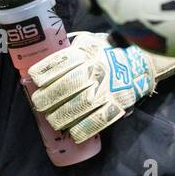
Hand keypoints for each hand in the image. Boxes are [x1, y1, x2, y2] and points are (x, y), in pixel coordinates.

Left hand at [28, 32, 174, 142]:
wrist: (141, 63)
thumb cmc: (110, 52)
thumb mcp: (92, 41)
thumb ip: (73, 48)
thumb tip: (47, 52)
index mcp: (87, 54)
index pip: (61, 63)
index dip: (44, 73)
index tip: (33, 80)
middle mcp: (95, 71)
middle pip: (67, 86)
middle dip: (49, 98)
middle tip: (39, 104)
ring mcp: (106, 89)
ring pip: (79, 105)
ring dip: (62, 116)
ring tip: (53, 121)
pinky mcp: (116, 105)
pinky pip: (98, 120)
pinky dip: (84, 129)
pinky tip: (74, 134)